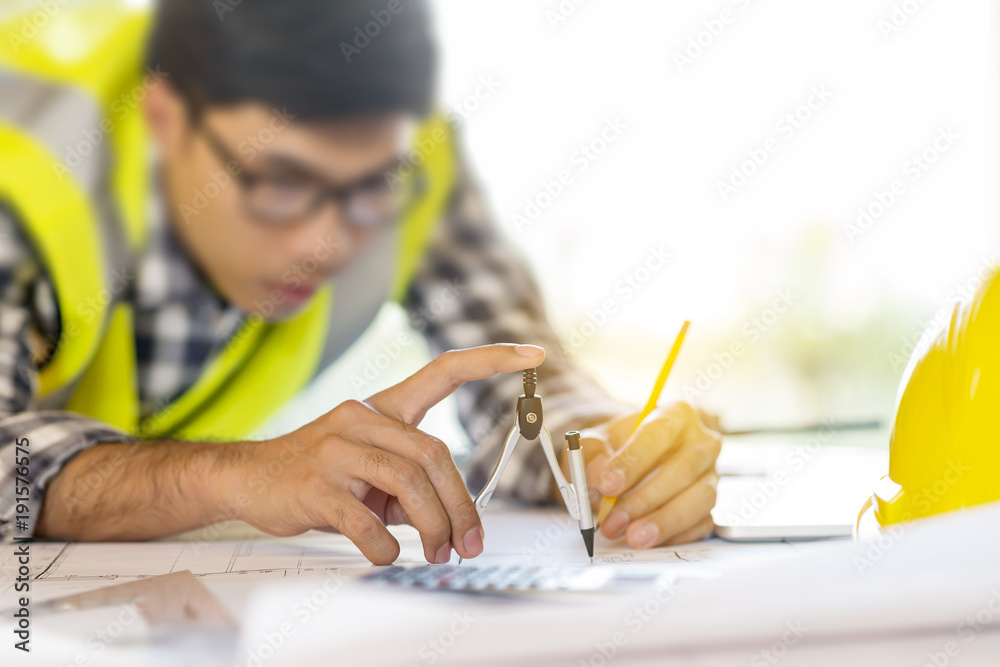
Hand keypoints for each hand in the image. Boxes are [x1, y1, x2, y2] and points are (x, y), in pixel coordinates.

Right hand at [234, 343, 545, 564]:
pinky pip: (365, 520)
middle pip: (434, 454)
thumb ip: (410, 483)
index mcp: (382, 409)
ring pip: (408, 484)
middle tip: (468, 543)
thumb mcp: (368, 468)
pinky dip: (386, 546)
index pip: (443, 370)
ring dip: (434, 526)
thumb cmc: (318, 470)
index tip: (532, 354)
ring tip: (437, 553)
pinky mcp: (315, 486)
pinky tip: (388, 555)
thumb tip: (447, 519)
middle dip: (460, 505)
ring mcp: (336, 449)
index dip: (490, 360)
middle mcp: (361, 419)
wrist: (247, 477)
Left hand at [560, 402, 720, 548]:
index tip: (607, 484)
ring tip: (632, 537)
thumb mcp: (595, 442)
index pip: (658, 434)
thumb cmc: (615, 449)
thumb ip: (590, 454)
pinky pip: (702, 523)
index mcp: (676, 415)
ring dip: (663, 522)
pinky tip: (650, 540)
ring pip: (699, 499)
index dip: (632, 461)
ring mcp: (712, 475)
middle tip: (612, 521)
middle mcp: (702, 443)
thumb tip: (597, 478)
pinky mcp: (711, 505)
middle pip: (682, 470)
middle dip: (644, 500)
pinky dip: (675, 535)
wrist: (628, 465)